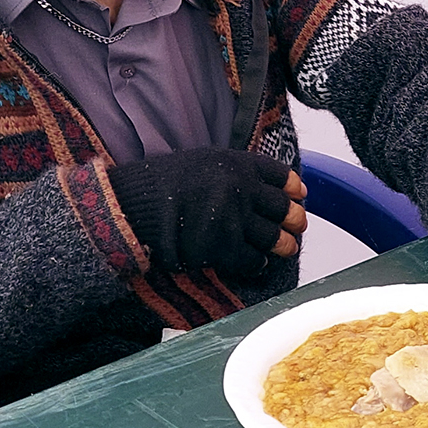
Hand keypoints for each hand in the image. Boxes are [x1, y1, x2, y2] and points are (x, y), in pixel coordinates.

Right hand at [107, 148, 307, 276]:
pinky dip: (257, 264)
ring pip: (275, 236)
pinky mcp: (223, 247)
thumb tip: (255, 186)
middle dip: (294, 219)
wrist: (129, 208)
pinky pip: (253, 260)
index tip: (299, 194)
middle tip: (297, 225)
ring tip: (286, 248)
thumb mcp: (199, 163)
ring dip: (283, 244)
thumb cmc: (158, 185)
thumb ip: (229, 172)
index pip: (280, 174)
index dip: (292, 187)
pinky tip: (256, 264)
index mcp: (236, 163)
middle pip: (283, 207)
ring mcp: (234, 218)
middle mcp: (242, 188)